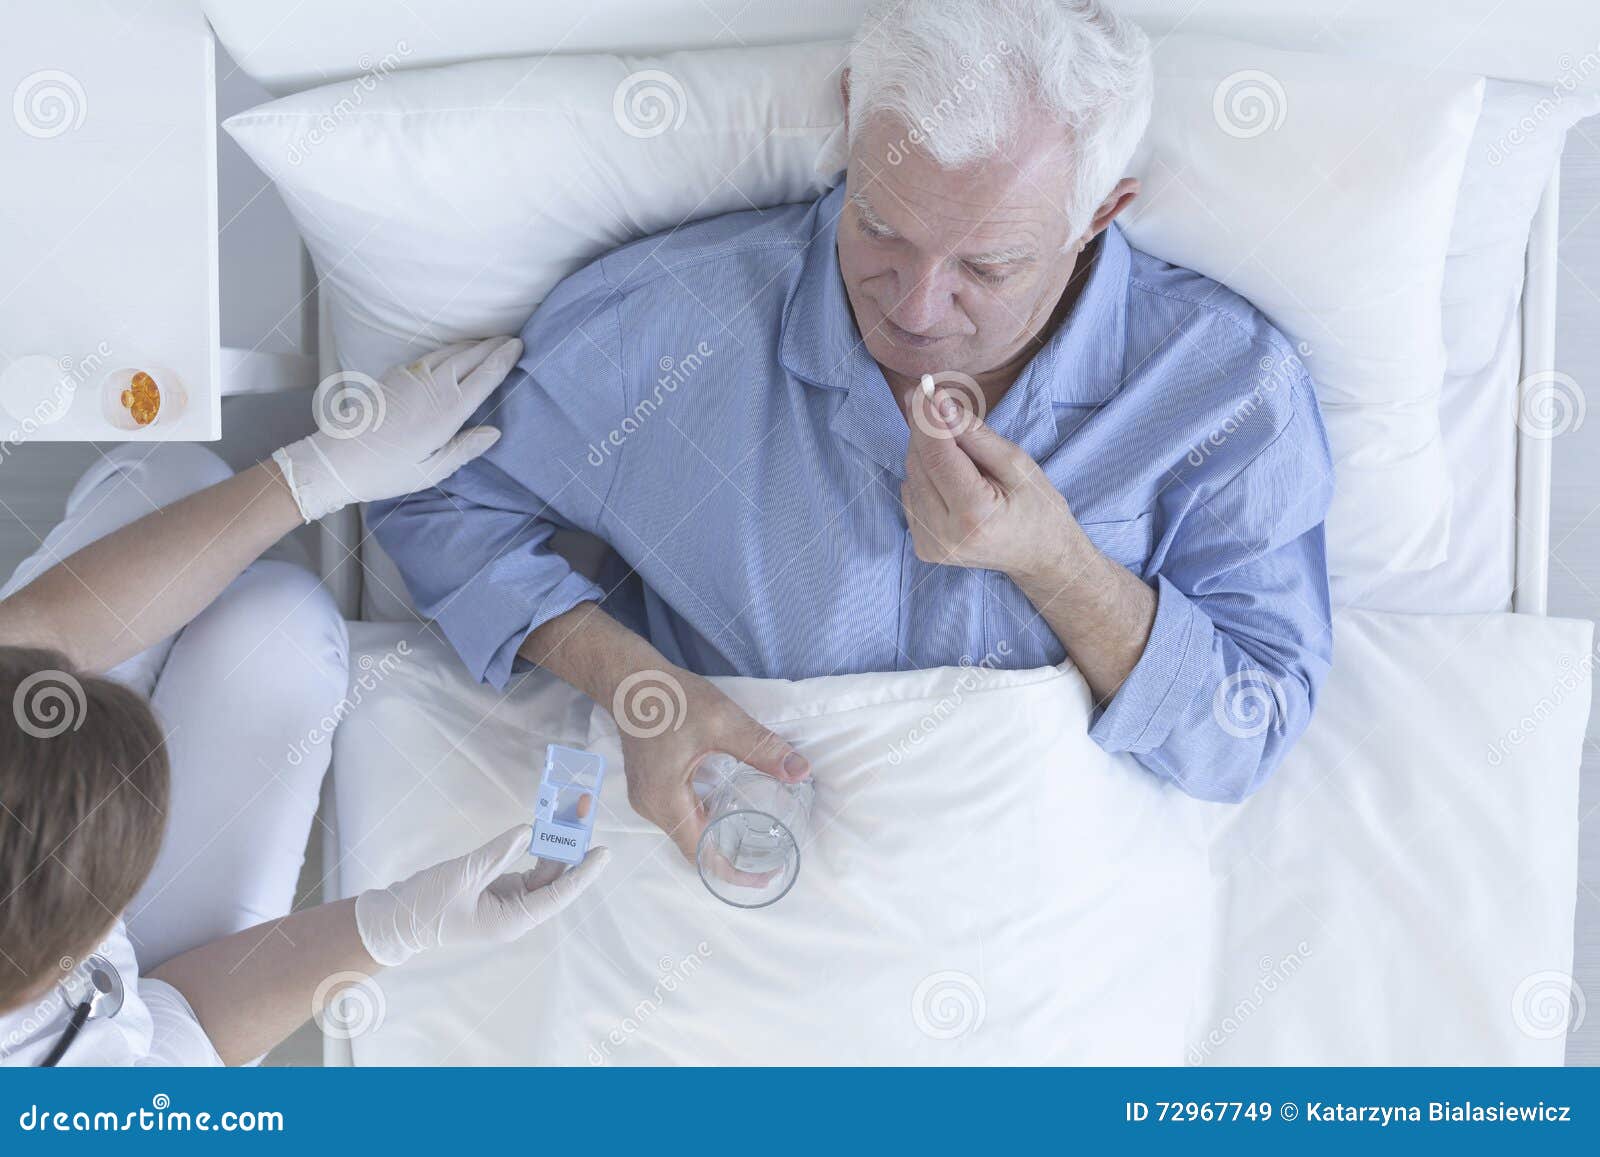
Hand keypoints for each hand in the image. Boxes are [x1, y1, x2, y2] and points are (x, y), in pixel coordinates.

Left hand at [274, 336, 522, 522]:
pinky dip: (450, 350)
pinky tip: (455, 352)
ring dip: (472, 344)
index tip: (519, 345)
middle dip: (493, 345)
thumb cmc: (385, 472)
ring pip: (450, 352)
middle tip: (512, 338)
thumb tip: (494, 432)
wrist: (336, 459)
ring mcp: (410, 377)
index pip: (484, 377)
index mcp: (446, 412)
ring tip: (490, 342)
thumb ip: (464, 450)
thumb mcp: (431, 472)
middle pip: (470, 357)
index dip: (504, 358)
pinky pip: (430, 355)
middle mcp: (431, 387)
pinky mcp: (394, 375)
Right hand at [354, 825, 607, 966]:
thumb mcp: (462, 875)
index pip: (557, 895)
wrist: (397, 919)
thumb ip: (497, 853)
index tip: (604, 852)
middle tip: (585, 818)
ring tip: (570, 816)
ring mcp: (508, 903)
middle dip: (571, 850)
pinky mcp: (499, 890)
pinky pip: (527, 870)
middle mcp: (516, 914)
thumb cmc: (426, 904)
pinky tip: (545, 829)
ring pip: (543, 874)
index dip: (583, 873)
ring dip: (555, 847)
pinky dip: (536, 850)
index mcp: (511, 921)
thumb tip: (528, 831)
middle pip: (555, 882)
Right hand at [608, 665, 809, 860]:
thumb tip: (800, 772)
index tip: (765, 876)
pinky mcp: (650, 786)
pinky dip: (707, 820)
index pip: (700, 855)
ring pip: (688, 833)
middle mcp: (651, 807)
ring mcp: (647, 798)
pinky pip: (682, 815)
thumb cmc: (670, 698)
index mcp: (665, 800)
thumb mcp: (722, 721)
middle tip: (770, 857)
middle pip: (694, 849)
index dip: (733, 872)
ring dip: (719, 838)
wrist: (629, 679)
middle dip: (731, 858)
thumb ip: (760, 749)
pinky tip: (731, 807)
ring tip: (757, 836)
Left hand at [901, 382, 1077, 580]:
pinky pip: (912, 496)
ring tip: (960, 453)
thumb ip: (974, 434)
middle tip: (936, 402)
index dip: (928, 418)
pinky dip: (926, 478)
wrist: (1039, 555)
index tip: (922, 387)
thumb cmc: (1036, 506)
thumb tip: (939, 403)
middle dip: (927, 430)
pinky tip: (952, 480)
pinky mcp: (923, 547)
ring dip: (927, 453)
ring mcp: (931, 545)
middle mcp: (946, 535)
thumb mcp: (1016, 463)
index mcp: (974, 515)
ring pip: (911, 477)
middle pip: (919, 464)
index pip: (938, 456)